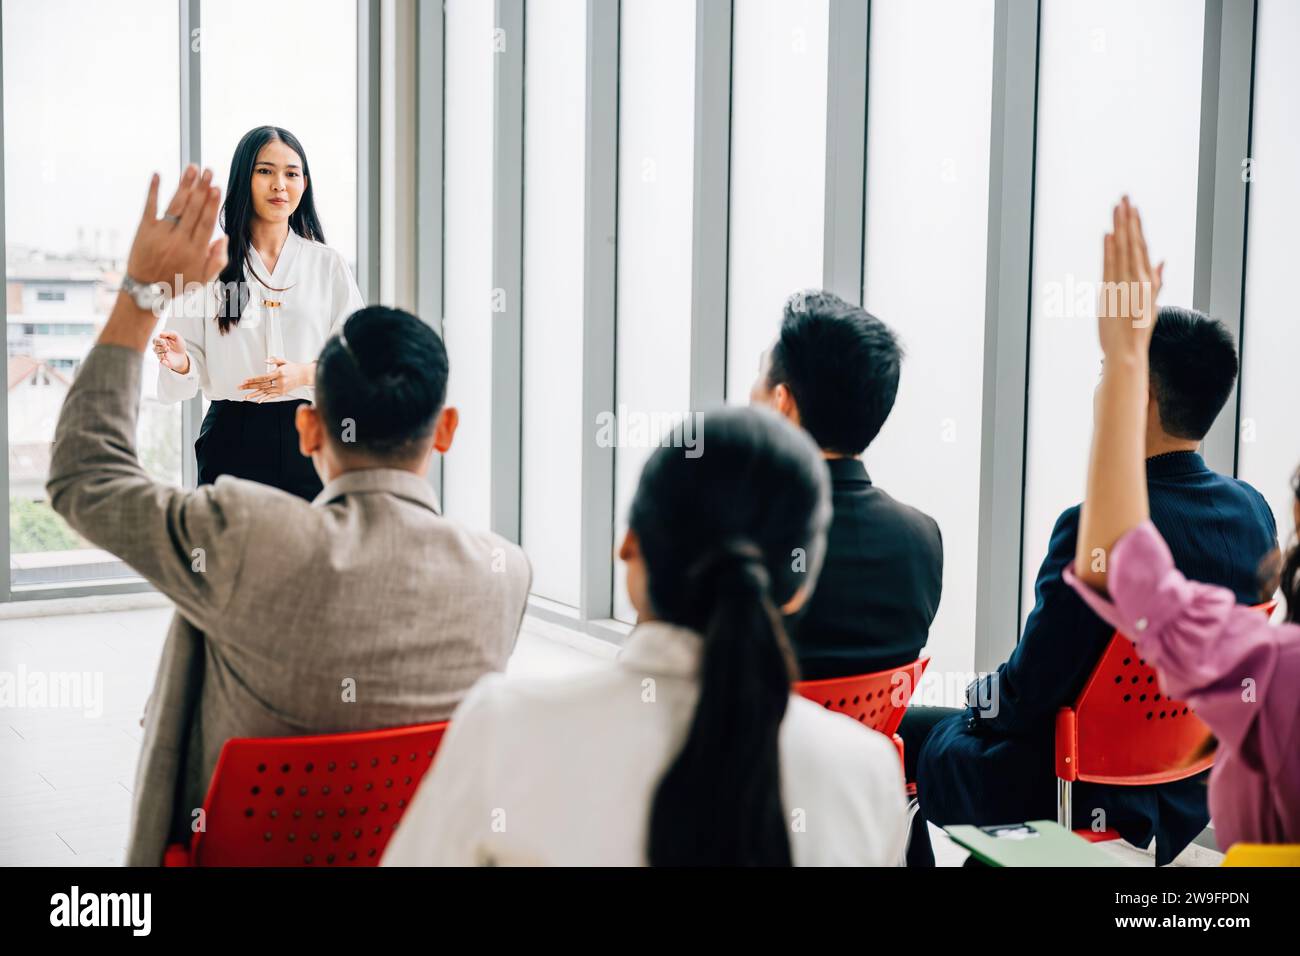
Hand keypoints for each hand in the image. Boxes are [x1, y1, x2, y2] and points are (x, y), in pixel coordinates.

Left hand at [125, 165, 228, 291]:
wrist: (146, 291)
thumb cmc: (177, 283)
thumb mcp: (203, 279)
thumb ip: (217, 260)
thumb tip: (224, 237)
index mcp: (195, 251)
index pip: (206, 222)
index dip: (211, 204)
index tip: (216, 187)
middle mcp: (179, 240)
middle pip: (193, 209)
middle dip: (201, 188)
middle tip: (208, 171)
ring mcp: (161, 233)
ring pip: (176, 205)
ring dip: (184, 185)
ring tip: (192, 168)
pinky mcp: (144, 229)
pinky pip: (150, 206)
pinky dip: (153, 190)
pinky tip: (157, 175)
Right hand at [152, 331, 189, 373]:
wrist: (183, 355)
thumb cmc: (179, 345)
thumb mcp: (177, 337)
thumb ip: (170, 333)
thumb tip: (160, 333)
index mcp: (161, 342)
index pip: (155, 340)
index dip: (158, 341)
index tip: (164, 342)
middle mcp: (160, 349)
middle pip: (154, 348)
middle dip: (160, 347)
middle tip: (167, 347)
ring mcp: (162, 355)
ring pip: (157, 354)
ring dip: (162, 353)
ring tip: (168, 350)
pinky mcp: (165, 362)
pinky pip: (162, 362)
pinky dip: (164, 361)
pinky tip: (167, 359)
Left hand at [238, 358, 311, 402]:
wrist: (305, 375)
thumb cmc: (294, 368)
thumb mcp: (284, 361)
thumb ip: (274, 359)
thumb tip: (265, 361)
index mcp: (279, 373)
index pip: (263, 377)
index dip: (253, 379)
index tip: (245, 380)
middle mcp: (280, 382)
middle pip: (262, 385)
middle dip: (250, 387)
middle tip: (240, 387)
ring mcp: (281, 388)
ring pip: (265, 392)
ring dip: (255, 395)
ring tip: (246, 397)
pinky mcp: (283, 393)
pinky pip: (272, 396)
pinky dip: (265, 399)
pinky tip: (258, 401)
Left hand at [1098, 196, 1163, 358]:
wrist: (1127, 353)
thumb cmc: (1137, 330)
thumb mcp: (1151, 303)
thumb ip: (1156, 280)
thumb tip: (1161, 261)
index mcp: (1147, 281)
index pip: (1142, 246)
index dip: (1137, 226)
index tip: (1132, 208)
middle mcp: (1138, 281)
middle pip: (1133, 243)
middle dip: (1129, 219)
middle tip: (1124, 197)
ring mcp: (1125, 287)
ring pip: (1123, 250)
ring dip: (1120, 227)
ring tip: (1117, 207)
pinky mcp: (1112, 295)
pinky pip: (1111, 267)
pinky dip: (1110, 250)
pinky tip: (1108, 233)